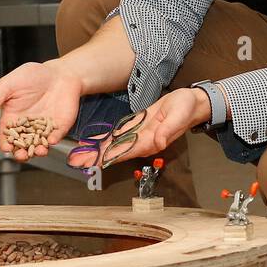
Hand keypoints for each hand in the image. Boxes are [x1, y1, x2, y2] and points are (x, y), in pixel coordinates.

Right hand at [0, 60, 83, 160]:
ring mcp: (44, 128)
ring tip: (38, 151)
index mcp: (12, 119)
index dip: (6, 144)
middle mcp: (28, 126)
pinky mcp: (59, 127)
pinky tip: (51, 140)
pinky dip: (53, 140)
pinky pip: (56, 136)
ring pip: (38, 145)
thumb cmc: (32, 76)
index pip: (6, 137)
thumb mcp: (7, 86)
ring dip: (38, 150)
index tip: (6, 148)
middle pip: (22, 146)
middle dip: (21, 153)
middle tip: (21, 155)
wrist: (58, 72)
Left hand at [66, 87, 211, 171]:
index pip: (126, 152)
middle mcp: (142, 142)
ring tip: (78, 156)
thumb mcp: (179, 115)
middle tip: (76, 162)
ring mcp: (138, 136)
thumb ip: (169, 129)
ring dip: (96, 152)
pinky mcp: (136, 128)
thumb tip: (159, 142)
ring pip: (114, 147)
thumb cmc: (187, 108)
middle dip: (96, 158)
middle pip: (115, 152)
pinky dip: (104, 141)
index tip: (93, 163)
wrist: (190, 103)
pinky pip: (117, 137)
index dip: (109, 157)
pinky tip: (92, 144)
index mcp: (151, 141)